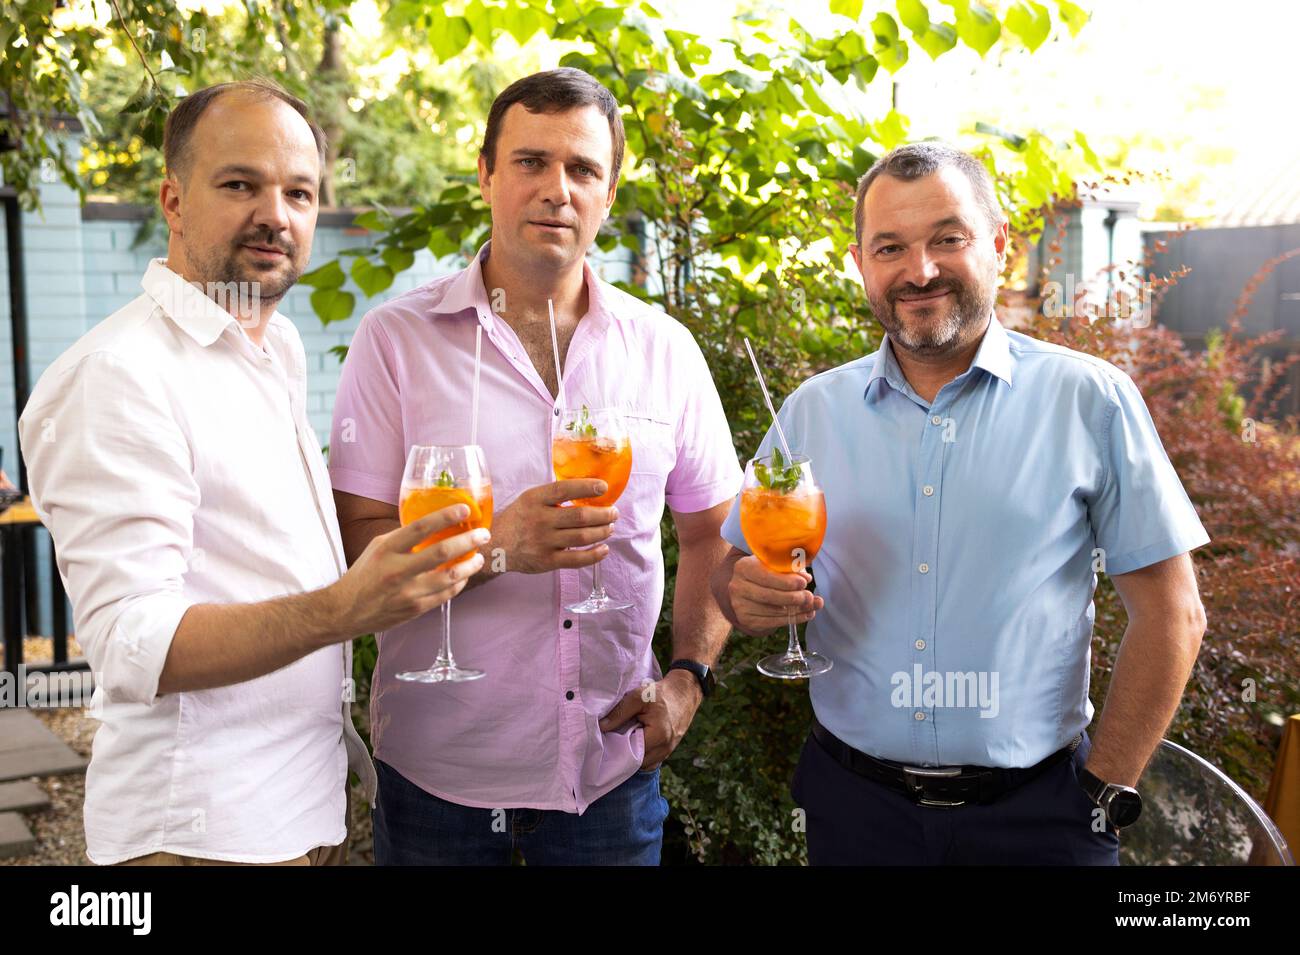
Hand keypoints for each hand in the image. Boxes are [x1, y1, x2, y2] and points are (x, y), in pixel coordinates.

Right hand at [331, 504, 487, 634]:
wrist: (346, 611)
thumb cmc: (364, 574)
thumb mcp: (378, 547)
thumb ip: (403, 538)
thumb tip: (433, 525)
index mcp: (387, 549)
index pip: (420, 527)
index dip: (445, 516)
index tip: (465, 510)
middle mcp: (397, 570)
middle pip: (441, 552)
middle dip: (468, 541)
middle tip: (483, 534)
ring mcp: (408, 592)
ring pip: (449, 576)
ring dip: (469, 565)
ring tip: (479, 557)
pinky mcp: (415, 609)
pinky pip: (446, 594)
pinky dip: (459, 583)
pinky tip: (465, 575)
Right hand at [485, 479, 617, 574]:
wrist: (496, 546)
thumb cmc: (519, 519)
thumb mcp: (529, 499)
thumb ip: (553, 495)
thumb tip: (589, 489)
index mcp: (535, 499)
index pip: (564, 489)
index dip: (586, 487)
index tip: (604, 487)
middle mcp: (539, 519)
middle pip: (580, 516)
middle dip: (603, 514)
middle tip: (613, 512)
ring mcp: (543, 542)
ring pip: (582, 537)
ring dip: (602, 531)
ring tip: (610, 528)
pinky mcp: (546, 561)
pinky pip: (576, 559)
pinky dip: (594, 555)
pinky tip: (604, 549)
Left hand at [599, 668, 702, 769]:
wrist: (684, 692)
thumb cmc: (660, 693)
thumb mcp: (638, 696)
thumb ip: (620, 712)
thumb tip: (601, 728)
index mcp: (658, 735)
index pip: (632, 754)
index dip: (617, 749)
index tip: (607, 742)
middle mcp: (665, 748)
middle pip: (638, 763)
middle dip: (624, 755)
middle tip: (612, 743)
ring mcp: (668, 751)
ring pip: (644, 764)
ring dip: (633, 756)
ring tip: (623, 742)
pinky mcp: (668, 750)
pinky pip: (651, 761)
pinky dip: (641, 756)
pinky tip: (634, 744)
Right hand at [727, 555, 822, 635]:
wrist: (748, 587)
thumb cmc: (766, 571)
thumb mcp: (775, 564)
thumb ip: (790, 568)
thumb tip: (806, 579)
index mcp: (743, 567)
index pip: (766, 576)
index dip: (787, 581)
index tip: (804, 583)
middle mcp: (737, 586)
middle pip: (769, 595)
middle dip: (793, 597)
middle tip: (809, 597)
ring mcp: (740, 605)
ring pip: (772, 611)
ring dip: (796, 610)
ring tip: (812, 606)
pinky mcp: (746, 619)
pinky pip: (772, 622)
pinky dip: (791, 619)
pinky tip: (805, 615)